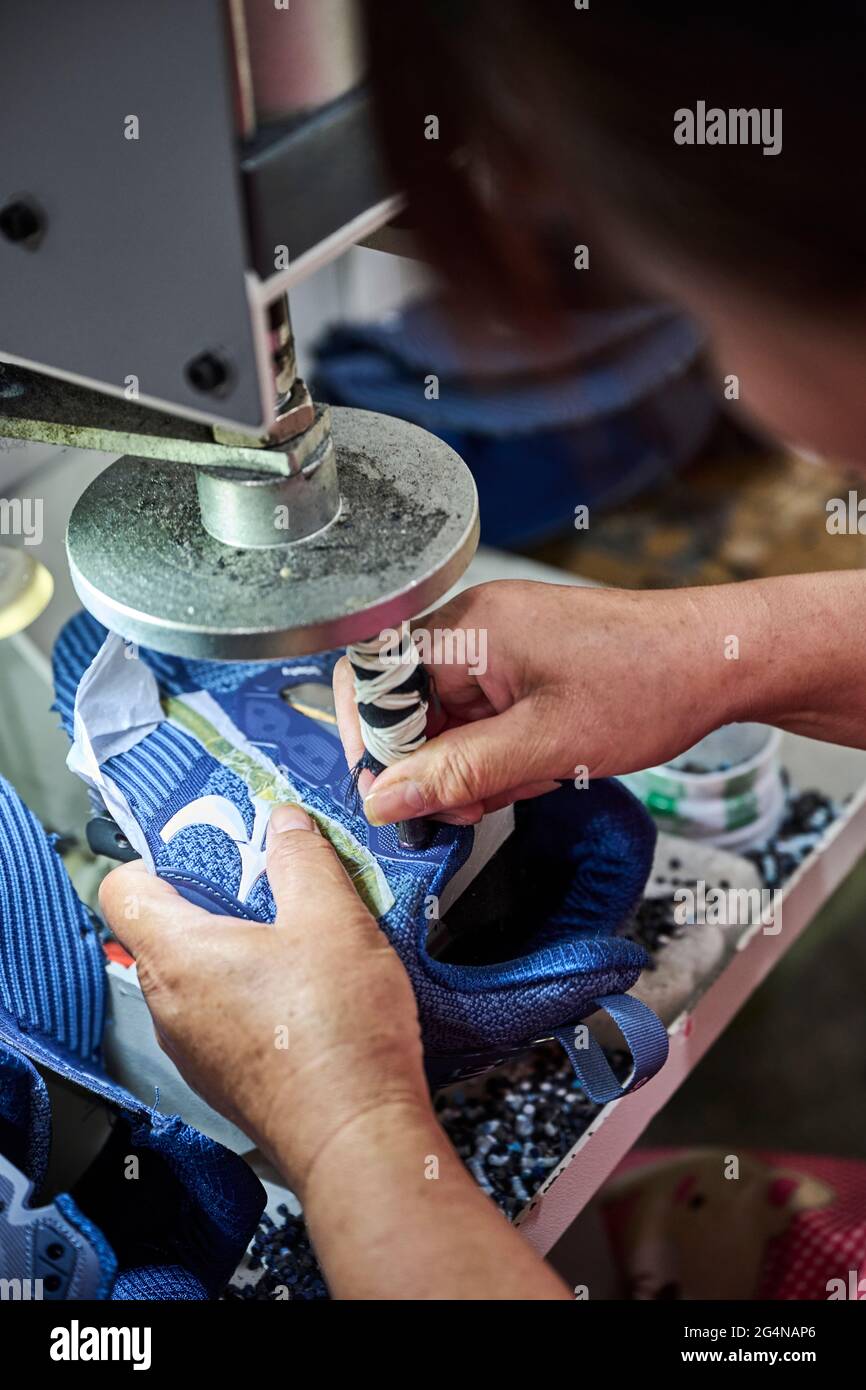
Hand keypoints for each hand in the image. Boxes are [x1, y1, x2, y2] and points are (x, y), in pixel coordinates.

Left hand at [99, 806, 429, 1198]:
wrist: (357, 1134)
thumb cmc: (337, 1035)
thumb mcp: (332, 917)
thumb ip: (302, 859)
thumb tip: (284, 825)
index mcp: (177, 955)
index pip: (121, 889)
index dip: (157, 859)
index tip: (209, 848)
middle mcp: (171, 1004)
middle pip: (163, 928)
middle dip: (215, 897)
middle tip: (271, 883)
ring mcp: (193, 1046)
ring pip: (196, 973)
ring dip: (238, 946)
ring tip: (300, 936)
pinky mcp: (224, 1075)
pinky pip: (220, 1014)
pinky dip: (252, 992)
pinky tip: (309, 990)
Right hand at [335, 578, 738, 825]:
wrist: (719, 660)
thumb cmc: (647, 684)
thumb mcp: (545, 746)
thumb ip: (457, 773)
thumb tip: (384, 800)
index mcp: (468, 629)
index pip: (373, 682)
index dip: (375, 745)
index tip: (401, 797)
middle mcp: (475, 627)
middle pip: (408, 707)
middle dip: (439, 766)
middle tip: (477, 803)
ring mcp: (500, 644)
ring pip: (448, 721)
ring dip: (478, 765)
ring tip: (532, 778)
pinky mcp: (524, 663)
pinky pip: (483, 716)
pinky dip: (503, 752)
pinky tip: (544, 766)